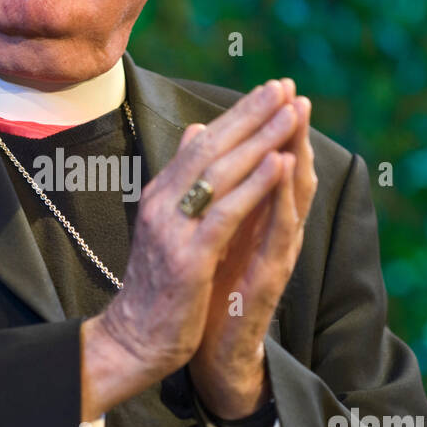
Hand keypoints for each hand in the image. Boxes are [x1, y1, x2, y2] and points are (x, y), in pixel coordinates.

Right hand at [81, 79, 306, 419]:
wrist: (134, 341)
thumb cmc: (157, 286)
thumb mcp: (166, 224)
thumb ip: (182, 178)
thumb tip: (197, 130)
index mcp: (159, 195)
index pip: (203, 142)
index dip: (239, 113)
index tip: (272, 89)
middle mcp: (162, 204)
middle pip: (212, 147)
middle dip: (252, 114)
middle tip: (285, 85)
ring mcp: (173, 231)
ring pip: (221, 173)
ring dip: (261, 139)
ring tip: (292, 112)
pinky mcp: (188, 260)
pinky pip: (226, 214)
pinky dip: (255, 185)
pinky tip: (280, 162)